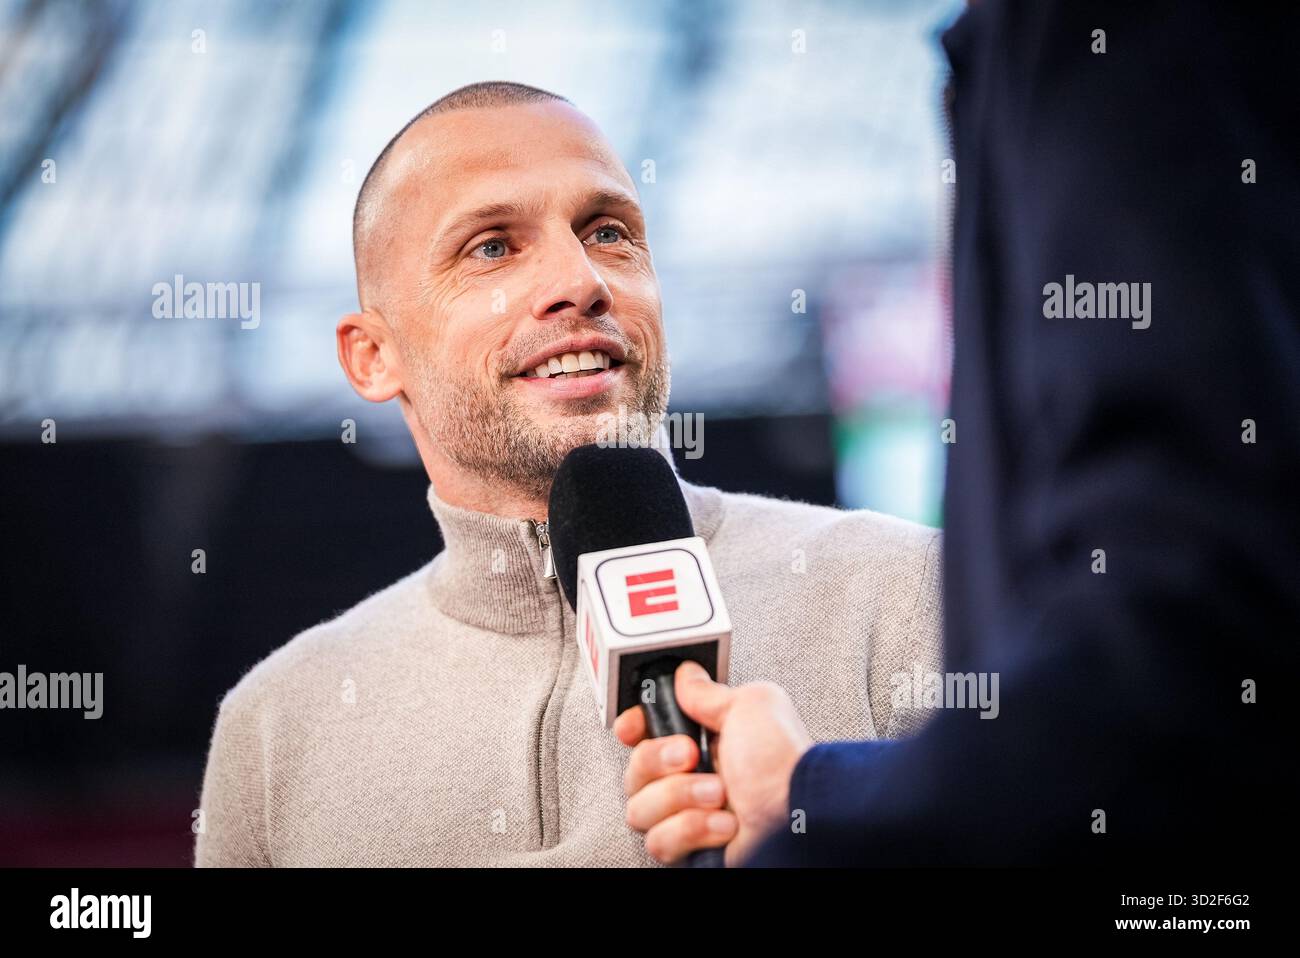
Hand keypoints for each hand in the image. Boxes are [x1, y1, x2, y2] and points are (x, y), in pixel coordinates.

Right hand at [615, 661, 812, 865]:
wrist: (799, 814)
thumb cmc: (783, 762)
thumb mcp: (749, 705)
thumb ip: (708, 692)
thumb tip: (686, 677)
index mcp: (701, 740)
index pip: (644, 733)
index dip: (633, 728)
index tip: (634, 727)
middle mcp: (689, 777)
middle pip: (635, 769)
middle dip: (659, 761)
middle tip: (692, 756)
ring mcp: (687, 814)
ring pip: (640, 807)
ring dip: (679, 797)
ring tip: (718, 795)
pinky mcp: (690, 849)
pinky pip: (659, 841)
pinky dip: (690, 830)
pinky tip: (722, 824)